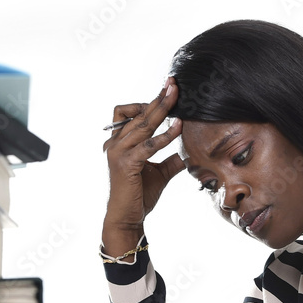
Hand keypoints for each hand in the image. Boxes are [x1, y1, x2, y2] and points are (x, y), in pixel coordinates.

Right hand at [102, 77, 184, 255]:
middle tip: (173, 84)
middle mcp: (114, 144)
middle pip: (137, 113)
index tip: (168, 91)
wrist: (127, 218)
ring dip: (161, 109)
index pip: (130, 113)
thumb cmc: (139, 196)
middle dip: (158, 98)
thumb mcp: (159, 173)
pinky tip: (178, 128)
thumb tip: (188, 152)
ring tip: (176, 98)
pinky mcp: (126, 163)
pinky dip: (165, 135)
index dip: (149, 101)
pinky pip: (148, 145)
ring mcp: (117, 152)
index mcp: (118, 143)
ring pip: (142, 124)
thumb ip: (171, 160)